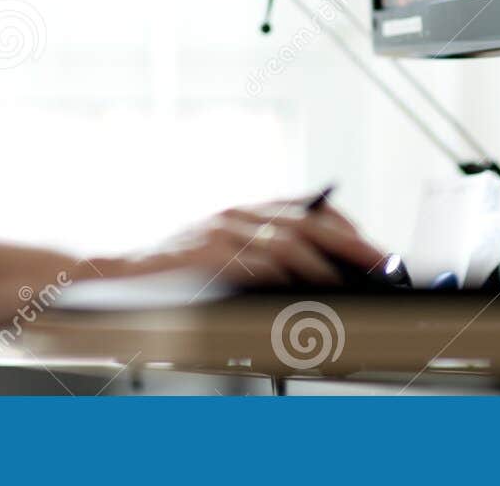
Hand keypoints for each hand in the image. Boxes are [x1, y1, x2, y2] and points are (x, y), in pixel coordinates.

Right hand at [119, 198, 388, 286]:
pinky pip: (259, 263)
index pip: (307, 210)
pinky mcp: (208, 255)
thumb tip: (320, 279)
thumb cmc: (171, 275)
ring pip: (289, 241)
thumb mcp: (221, 255)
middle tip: (382, 262)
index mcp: (243, 212)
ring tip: (352, 280)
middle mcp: (236, 215)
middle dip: (351, 243)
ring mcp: (222, 233)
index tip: (372, 247)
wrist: (117, 277)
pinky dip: (289, 277)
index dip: (344, 227)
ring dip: (326, 263)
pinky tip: (308, 289)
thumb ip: (261, 258)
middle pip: (307, 223)